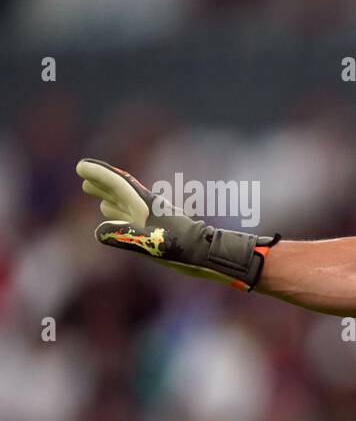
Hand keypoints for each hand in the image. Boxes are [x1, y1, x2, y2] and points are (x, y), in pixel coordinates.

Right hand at [78, 158, 277, 290]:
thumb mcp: (153, 244)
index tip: (81, 165)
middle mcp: (148, 208)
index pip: (118, 184)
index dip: (99, 174)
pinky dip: (118, 210)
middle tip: (82, 172)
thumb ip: (126, 237)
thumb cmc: (184, 249)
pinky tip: (113, 213)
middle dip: (100, 181)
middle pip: (119, 189)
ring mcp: (153, 218)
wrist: (210, 254)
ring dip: (106, 194)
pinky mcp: (157, 229)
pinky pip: (131, 214)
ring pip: (124, 201)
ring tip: (90, 190)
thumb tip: (97, 232)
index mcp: (146, 206)